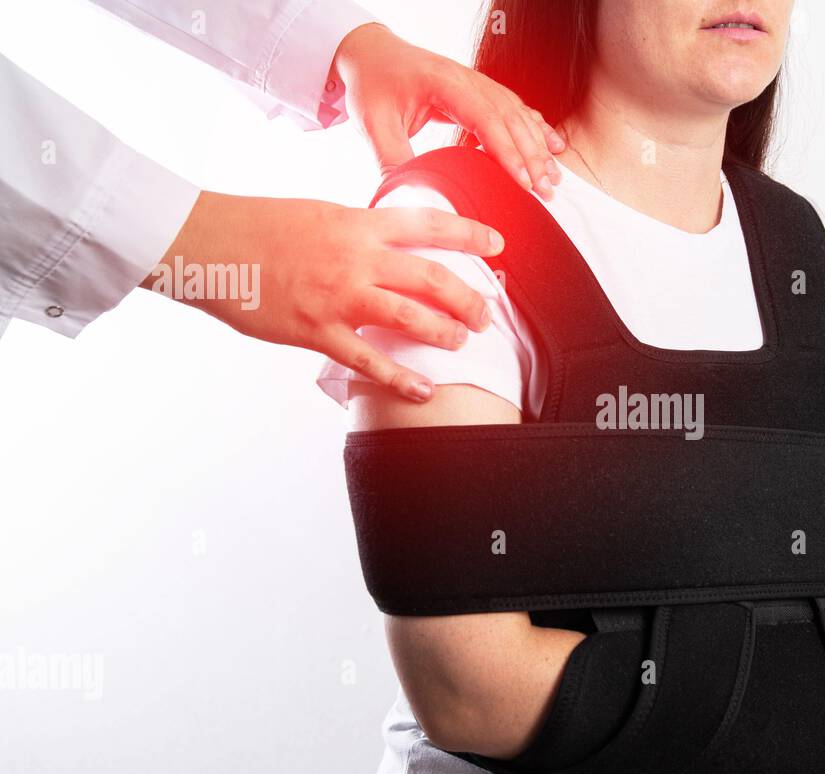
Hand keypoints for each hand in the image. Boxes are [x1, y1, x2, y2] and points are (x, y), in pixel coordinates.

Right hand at [143, 190, 504, 401]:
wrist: (205, 242)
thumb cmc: (258, 225)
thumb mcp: (318, 212)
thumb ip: (358, 229)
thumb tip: (389, 238)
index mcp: (357, 223)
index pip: (428, 224)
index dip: (470, 234)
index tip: (499, 244)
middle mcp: (355, 258)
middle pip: (431, 276)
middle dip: (468, 296)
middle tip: (486, 312)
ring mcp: (338, 297)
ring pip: (409, 316)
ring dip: (444, 331)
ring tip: (462, 340)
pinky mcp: (316, 331)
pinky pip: (369, 360)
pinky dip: (402, 378)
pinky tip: (425, 389)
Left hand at [331, 22, 564, 197]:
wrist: (372, 53)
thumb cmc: (373, 83)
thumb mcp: (374, 124)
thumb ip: (393, 161)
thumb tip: (408, 199)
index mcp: (443, 82)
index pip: (485, 118)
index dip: (507, 151)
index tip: (522, 181)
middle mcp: (467, 79)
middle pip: (510, 117)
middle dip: (531, 155)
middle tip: (545, 189)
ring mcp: (477, 83)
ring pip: (518, 114)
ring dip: (538, 146)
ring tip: (552, 177)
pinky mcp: (481, 91)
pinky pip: (515, 109)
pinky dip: (536, 129)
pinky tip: (553, 146)